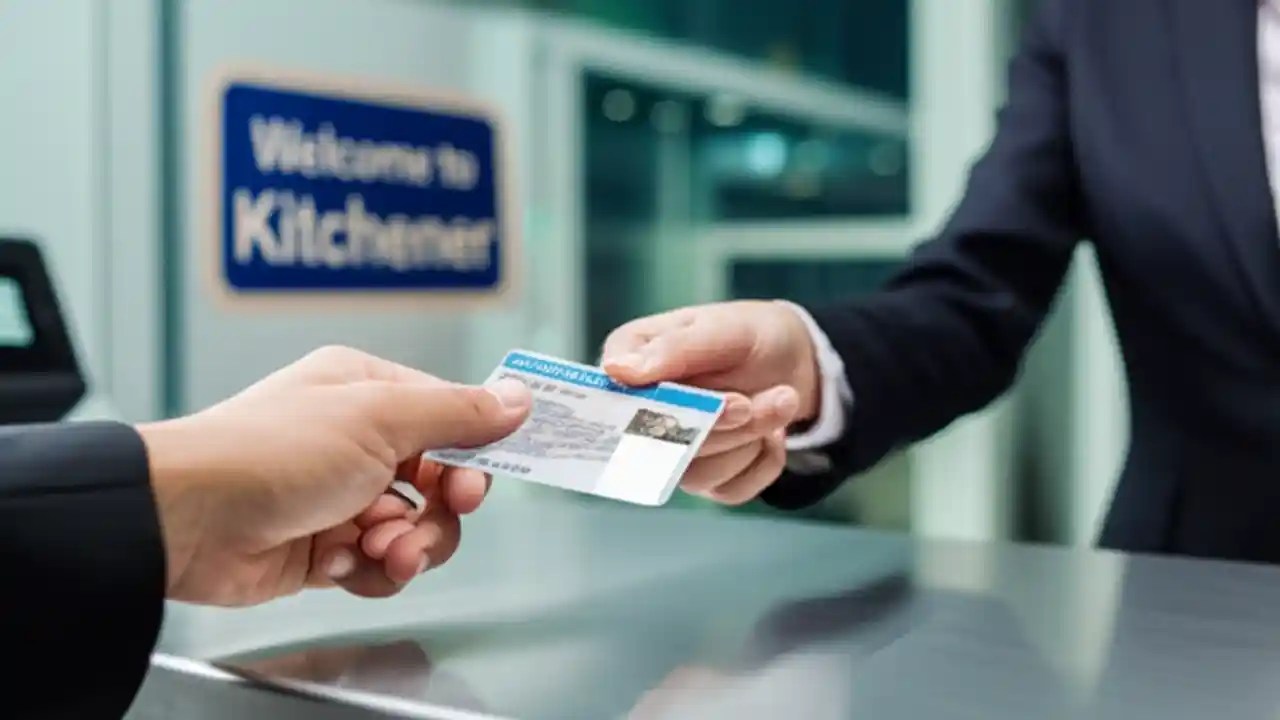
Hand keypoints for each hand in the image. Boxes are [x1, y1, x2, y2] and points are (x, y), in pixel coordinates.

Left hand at [137, 346, 531, 605]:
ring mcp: (338, 497)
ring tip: (377, 550)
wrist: (187, 520)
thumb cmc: (270, 451)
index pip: (448, 419)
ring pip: (412, 530)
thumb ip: (457, 413)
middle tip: (428, 522)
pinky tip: (333, 560)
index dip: (472, 455)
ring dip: (405, 547)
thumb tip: (518, 396)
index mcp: (367, 392)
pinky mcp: (321, 548)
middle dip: (438, 512)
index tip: (478, 483)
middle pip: (437, 483)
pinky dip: (365, 570)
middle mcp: (355, 441)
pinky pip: (375, 566)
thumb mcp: (379, 418)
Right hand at [602, 301, 819, 505]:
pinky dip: (763, 462)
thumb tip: (616, 370)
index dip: (651, 411)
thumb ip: (673, 349)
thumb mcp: (719, 328)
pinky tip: (771, 433)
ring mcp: (670, 453)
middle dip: (724, 423)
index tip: (708, 400)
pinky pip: (728, 490)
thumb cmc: (744, 334)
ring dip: (750, 439)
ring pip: (698, 475)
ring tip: (783, 398)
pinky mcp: (704, 479)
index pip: (612, 403)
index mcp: (627, 367)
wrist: (790, 359)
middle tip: (769, 396)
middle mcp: (639, 417)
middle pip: (663, 446)